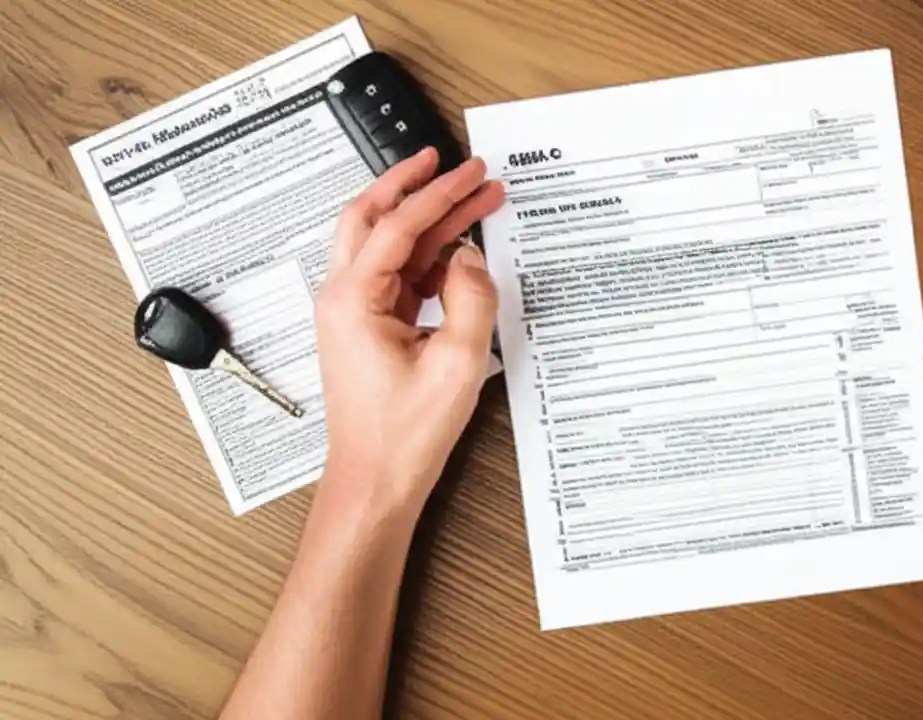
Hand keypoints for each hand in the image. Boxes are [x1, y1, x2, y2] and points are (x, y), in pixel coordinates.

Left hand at [315, 148, 504, 509]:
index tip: (471, 172)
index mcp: (353, 300)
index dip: (440, 193)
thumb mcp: (456, 364)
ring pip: (385, 244)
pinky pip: (396, 274)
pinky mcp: (367, 328)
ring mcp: (352, 313)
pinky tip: (459, 252)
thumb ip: (471, 299)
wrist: (375, 482)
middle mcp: (342, 299)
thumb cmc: (402, 436)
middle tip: (451, 164)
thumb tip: (471, 258)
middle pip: (371, 217)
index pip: (399, 225)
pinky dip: (426, 254)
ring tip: (473, 203)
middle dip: (415, 186)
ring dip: (426, 221)